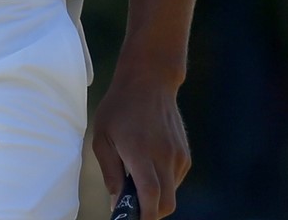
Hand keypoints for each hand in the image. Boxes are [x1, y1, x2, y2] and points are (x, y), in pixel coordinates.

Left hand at [91, 63, 190, 217]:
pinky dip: (164, 184)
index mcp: (140, 153)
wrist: (149, 81)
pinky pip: (176, 181)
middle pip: (166, 203)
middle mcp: (164, 156)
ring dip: (156, 197)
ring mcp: (178, 155)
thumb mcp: (103, 138)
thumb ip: (110, 173)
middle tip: (133, 209)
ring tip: (137, 181)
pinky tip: (149, 168)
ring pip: (171, 193)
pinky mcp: (185, 154)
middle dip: (151, 214)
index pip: (150, 195)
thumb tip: (115, 203)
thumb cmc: (119, 108)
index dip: (145, 215)